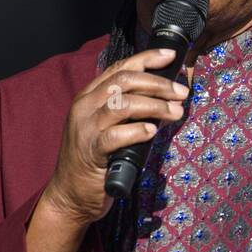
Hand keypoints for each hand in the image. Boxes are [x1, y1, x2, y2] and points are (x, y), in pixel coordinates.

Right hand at [42, 47, 189, 225]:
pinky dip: (137, 131)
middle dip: (158, 84)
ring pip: (122, 104)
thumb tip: (168, 97)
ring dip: (154, 105)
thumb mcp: (109, 126)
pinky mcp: (91, 151)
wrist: (70, 194)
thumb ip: (131, 110)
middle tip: (181, 93)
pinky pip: (115, 135)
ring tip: (175, 112)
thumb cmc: (96, 160)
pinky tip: (152, 131)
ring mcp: (86, 128)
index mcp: (89, 96)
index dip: (146, 59)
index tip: (170, 57)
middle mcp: (85, 107)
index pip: (119, 68)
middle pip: (124, 82)